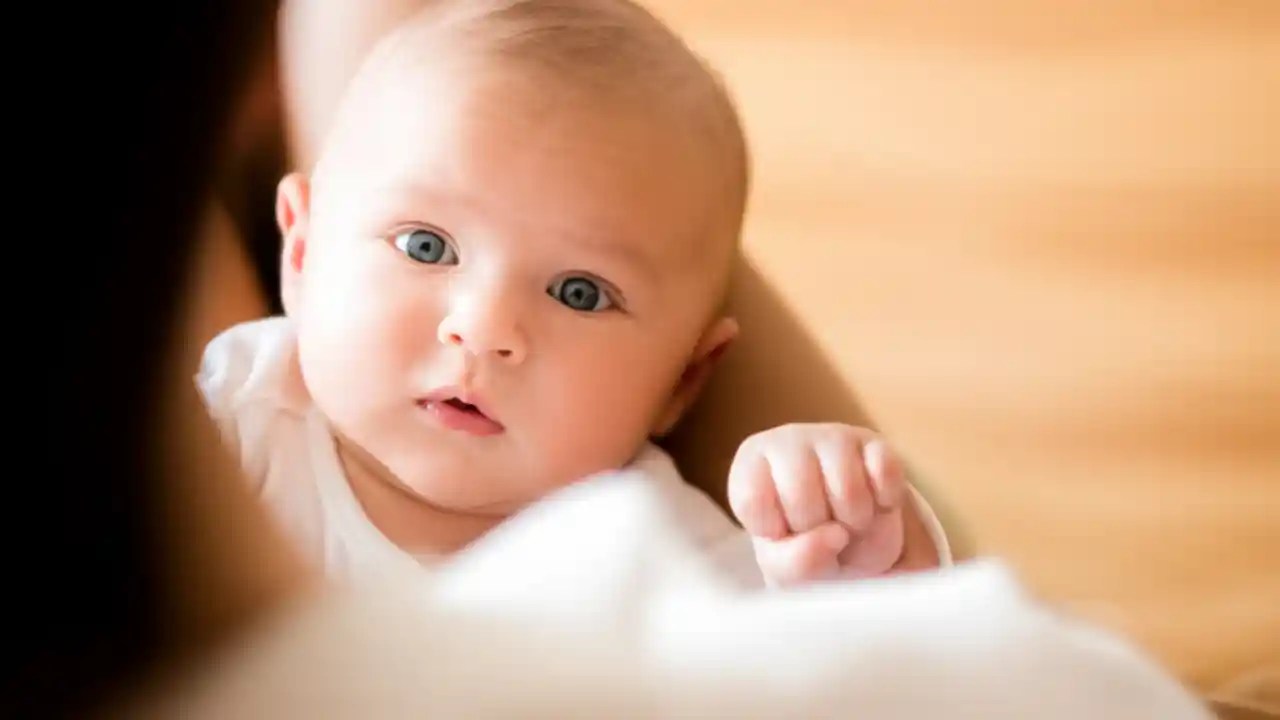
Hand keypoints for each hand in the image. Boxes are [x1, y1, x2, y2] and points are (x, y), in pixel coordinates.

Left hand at [728, 423, 911, 586]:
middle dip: (818, 529)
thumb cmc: (804, 546)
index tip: (782, 532)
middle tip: (822, 530)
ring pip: (847, 489)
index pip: (753, 501)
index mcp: (751, 464)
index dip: (774, 530)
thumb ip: (795, 562)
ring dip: (855, 522)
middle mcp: (787, 441)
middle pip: (800, 496)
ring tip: (847, 521)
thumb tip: (833, 537)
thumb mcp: (785, 568)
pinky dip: (885, 504)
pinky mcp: (876, 444)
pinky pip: (885, 474)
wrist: (854, 542)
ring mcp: (834, 437)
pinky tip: (874, 504)